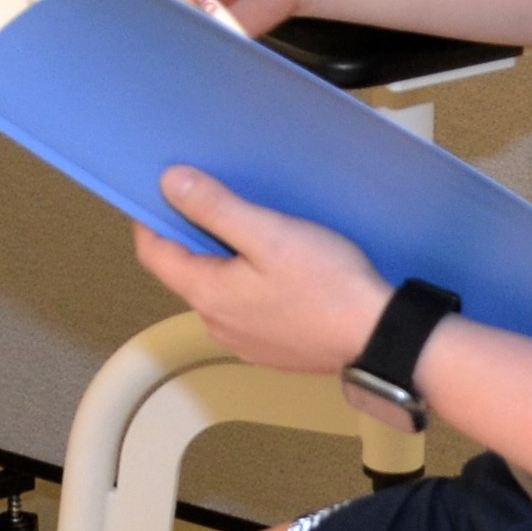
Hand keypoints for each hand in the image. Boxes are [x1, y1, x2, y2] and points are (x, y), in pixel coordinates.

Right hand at [122, 0, 307, 34]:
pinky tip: (225, 46)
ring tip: (223, 29)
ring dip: (188, 33)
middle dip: (167, 10)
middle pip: (144, 0)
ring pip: (167, 26)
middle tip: (201, 16)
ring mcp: (183, 6)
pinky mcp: (200, 31)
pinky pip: (193, 46)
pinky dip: (204, 50)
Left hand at [129, 165, 388, 383]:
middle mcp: (216, 323)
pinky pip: (245, 308)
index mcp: (207, 294)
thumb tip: (169, 182)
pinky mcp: (272, 348)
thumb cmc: (327, 283)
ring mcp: (244, 340)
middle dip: (193, 235)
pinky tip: (279, 269)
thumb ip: (215, 207)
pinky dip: (249, 284)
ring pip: (218, 289)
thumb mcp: (269, 233)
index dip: (151, 218)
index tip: (164, 191)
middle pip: (186, 271)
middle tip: (218, 201)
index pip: (153, 253)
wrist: (381, 338)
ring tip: (255, 231)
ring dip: (226, 260)